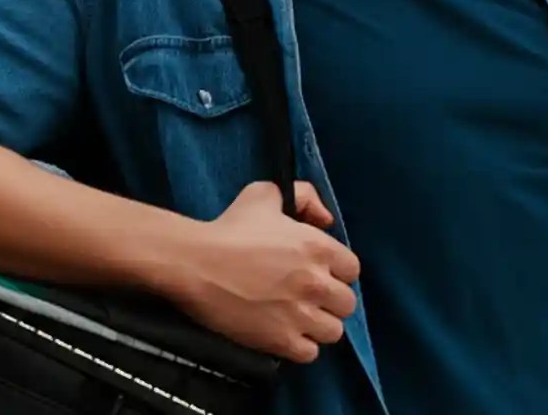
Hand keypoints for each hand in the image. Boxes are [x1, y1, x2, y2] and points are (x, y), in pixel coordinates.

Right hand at [171, 182, 359, 363]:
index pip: (352, 270)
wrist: (195, 263)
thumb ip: (305, 196)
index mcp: (319, 247)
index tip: (320, 273)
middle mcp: (316, 283)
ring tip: (299, 319)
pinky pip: (310, 353)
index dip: (337, 272)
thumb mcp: (267, 194)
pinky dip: (301, 346)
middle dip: (331, 301)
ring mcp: (300, 315)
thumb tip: (326, 219)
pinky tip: (286, 334)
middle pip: (346, 303)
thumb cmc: (230, 227)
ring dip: (319, 325)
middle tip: (308, 297)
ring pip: (333, 331)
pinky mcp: (281, 340)